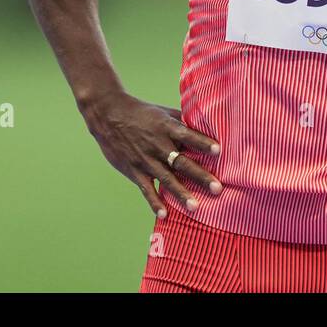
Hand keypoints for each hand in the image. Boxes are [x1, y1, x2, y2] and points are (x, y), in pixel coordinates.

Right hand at [87, 94, 221, 218]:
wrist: (108, 115)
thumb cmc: (141, 112)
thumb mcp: (163, 112)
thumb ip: (183, 122)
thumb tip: (206, 126)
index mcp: (166, 127)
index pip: (188, 135)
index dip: (202, 143)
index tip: (219, 151)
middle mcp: (157, 145)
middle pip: (181, 162)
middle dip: (200, 175)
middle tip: (217, 188)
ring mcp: (145, 159)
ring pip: (166, 179)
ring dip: (181, 194)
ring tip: (195, 207)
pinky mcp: (134, 170)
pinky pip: (146, 189)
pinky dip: (154, 202)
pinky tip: (164, 214)